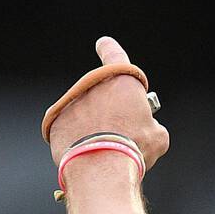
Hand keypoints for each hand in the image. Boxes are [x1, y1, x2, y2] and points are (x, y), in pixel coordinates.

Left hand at [47, 36, 169, 169]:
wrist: (102, 167)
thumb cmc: (134, 147)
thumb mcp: (158, 136)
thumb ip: (151, 123)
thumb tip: (147, 128)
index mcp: (121, 82)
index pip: (114, 55)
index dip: (110, 50)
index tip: (105, 46)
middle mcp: (93, 85)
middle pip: (101, 93)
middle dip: (109, 109)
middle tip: (121, 131)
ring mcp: (71, 103)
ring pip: (85, 113)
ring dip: (93, 126)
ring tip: (105, 150)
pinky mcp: (56, 123)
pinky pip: (69, 130)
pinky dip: (77, 140)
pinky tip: (88, 155)